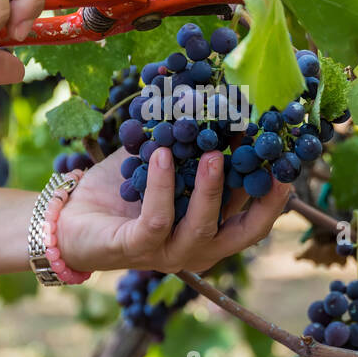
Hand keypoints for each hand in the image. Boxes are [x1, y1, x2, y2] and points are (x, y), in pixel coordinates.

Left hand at [56, 147, 290, 273]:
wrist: (68, 217)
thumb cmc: (121, 190)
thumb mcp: (166, 166)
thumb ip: (194, 148)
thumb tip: (222, 103)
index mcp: (210, 231)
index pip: (254, 219)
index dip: (275, 195)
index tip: (289, 161)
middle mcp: (196, 249)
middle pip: (244, 235)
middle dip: (262, 202)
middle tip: (272, 165)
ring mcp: (167, 254)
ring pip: (202, 227)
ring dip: (211, 188)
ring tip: (215, 153)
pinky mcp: (135, 249)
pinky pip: (157, 219)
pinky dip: (163, 185)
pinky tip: (163, 154)